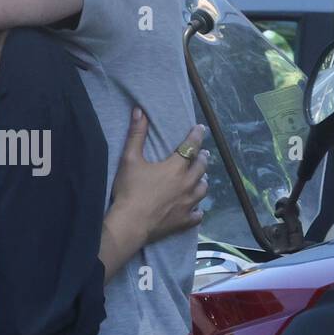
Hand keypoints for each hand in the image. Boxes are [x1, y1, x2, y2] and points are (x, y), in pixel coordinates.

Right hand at [101, 115, 207, 276]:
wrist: (130, 223)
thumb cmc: (129, 190)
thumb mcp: (130, 159)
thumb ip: (136, 134)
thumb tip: (139, 111)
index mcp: (175, 167)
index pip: (191, 146)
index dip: (196, 135)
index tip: (201, 128)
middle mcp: (187, 184)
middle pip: (201, 167)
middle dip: (202, 158)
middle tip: (203, 153)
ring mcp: (188, 204)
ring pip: (203, 189)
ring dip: (203, 181)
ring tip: (201, 178)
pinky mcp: (184, 221)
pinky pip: (198, 215)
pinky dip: (198, 210)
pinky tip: (197, 209)